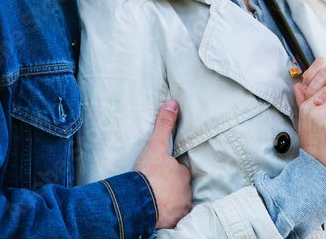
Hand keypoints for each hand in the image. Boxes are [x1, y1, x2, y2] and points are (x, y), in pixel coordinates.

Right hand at [134, 100, 191, 228]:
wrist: (139, 203)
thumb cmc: (148, 174)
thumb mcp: (155, 146)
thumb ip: (164, 125)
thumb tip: (173, 103)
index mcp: (183, 174)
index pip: (180, 171)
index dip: (171, 170)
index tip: (161, 173)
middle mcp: (186, 191)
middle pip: (180, 187)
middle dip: (172, 186)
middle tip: (157, 186)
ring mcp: (181, 207)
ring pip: (178, 202)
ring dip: (170, 201)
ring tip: (156, 199)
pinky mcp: (174, 221)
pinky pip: (173, 217)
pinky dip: (168, 215)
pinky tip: (159, 213)